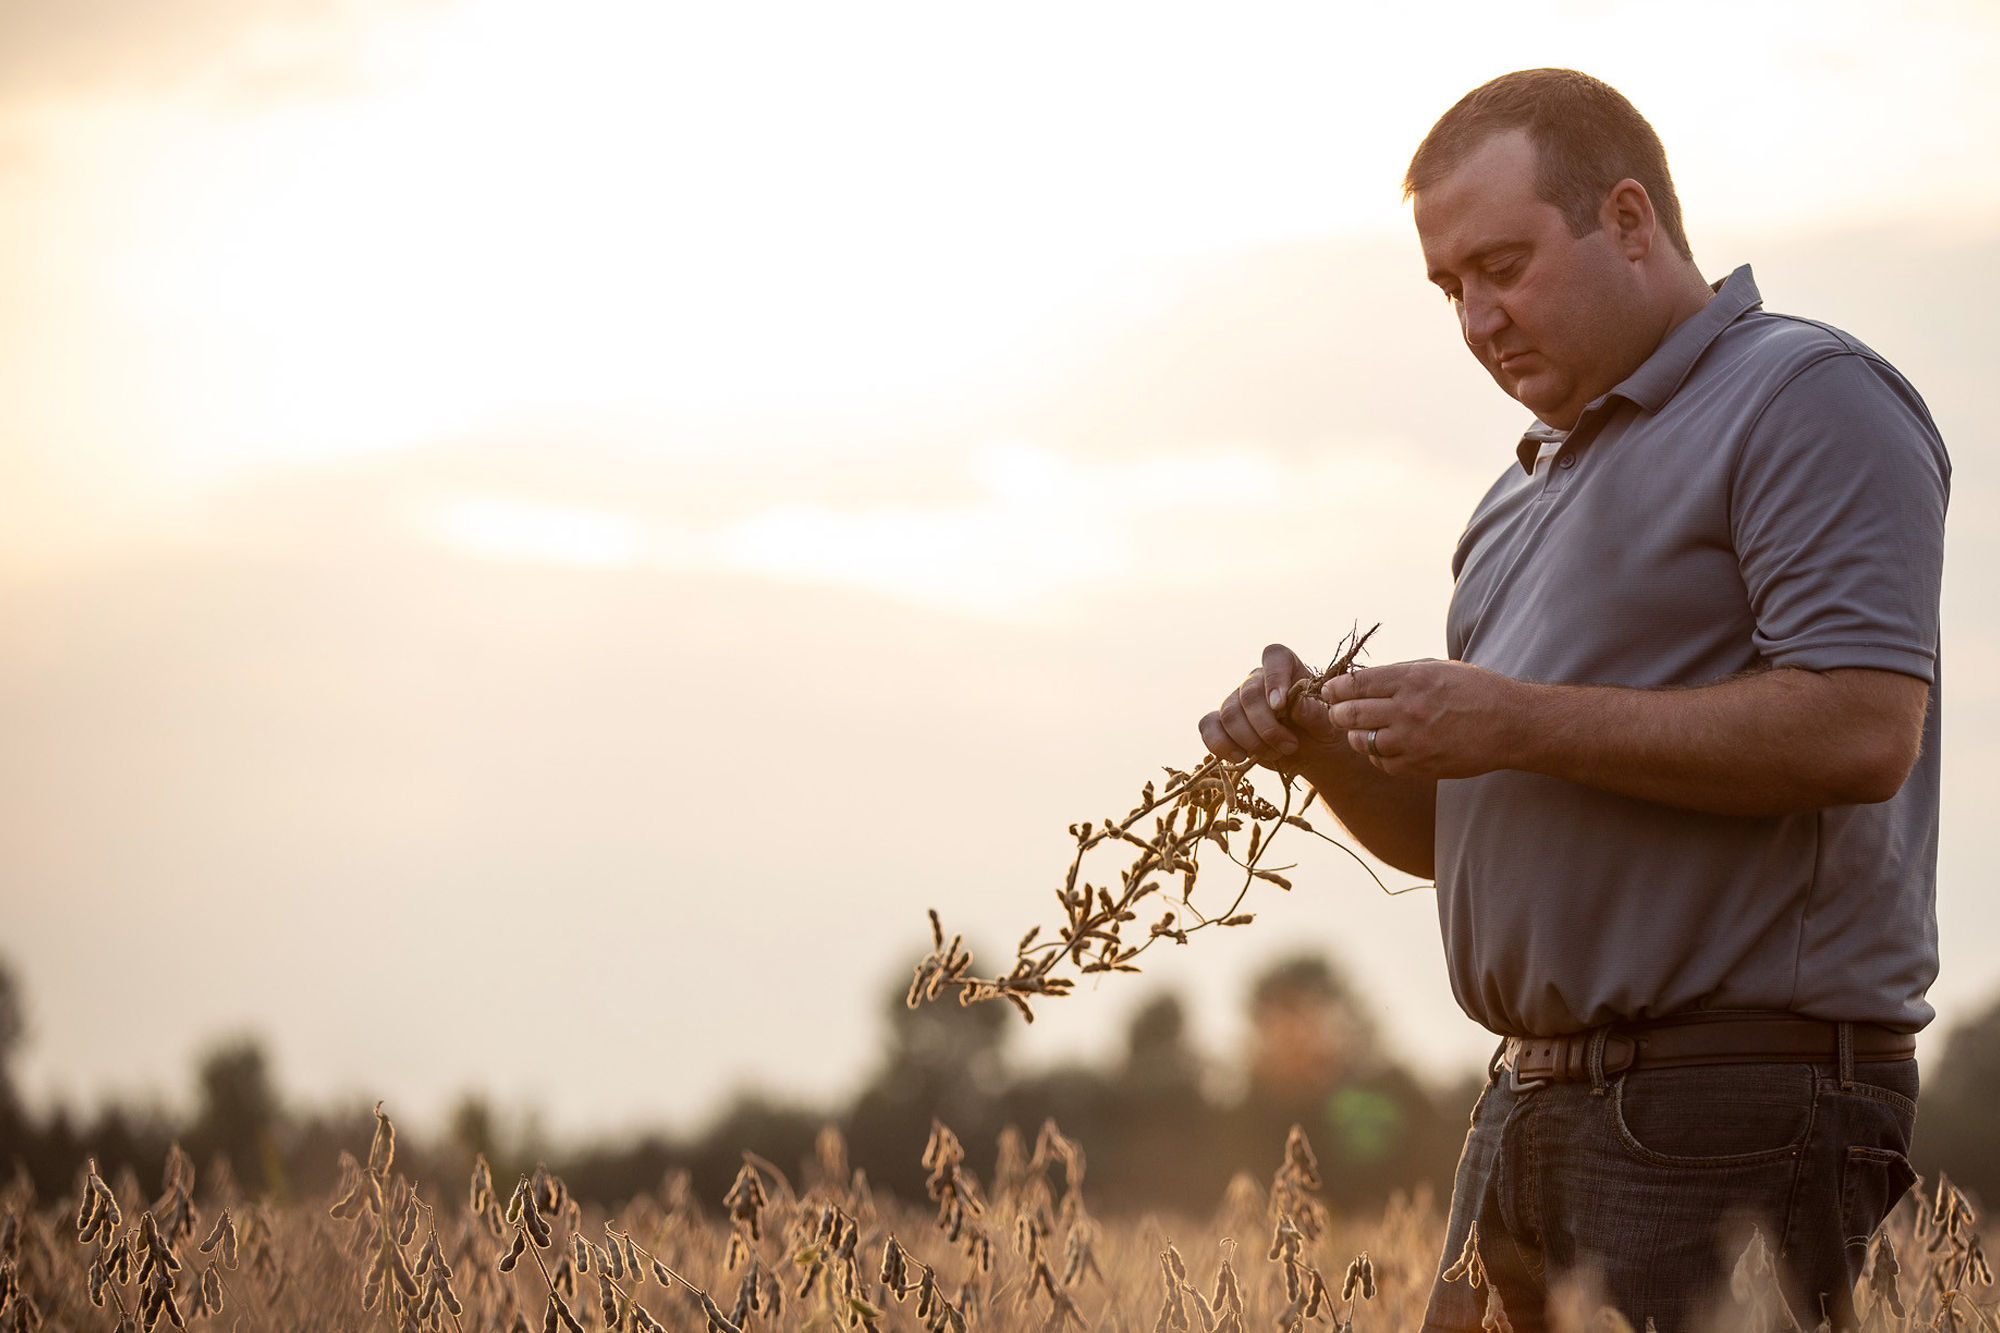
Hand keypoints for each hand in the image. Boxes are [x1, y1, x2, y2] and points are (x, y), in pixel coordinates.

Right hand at [1198, 644, 1344, 769]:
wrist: (1311, 752)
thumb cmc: (1320, 730)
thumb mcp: (1327, 723)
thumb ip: (1315, 713)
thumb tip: (1297, 704)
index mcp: (1287, 667)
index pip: (1274, 657)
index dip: (1274, 678)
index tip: (1280, 706)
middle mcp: (1257, 679)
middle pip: (1249, 694)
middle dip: (1267, 727)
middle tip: (1290, 746)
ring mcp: (1236, 700)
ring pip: (1229, 714)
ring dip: (1251, 741)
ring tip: (1275, 754)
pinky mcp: (1222, 722)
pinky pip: (1208, 726)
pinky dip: (1220, 745)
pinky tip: (1241, 758)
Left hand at [1322, 659, 1526, 777]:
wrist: (1510, 723)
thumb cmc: (1473, 690)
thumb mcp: (1435, 668)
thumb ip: (1397, 674)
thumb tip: (1358, 681)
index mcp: (1410, 680)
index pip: (1354, 685)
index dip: (1334, 689)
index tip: (1329, 691)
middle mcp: (1407, 710)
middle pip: (1350, 714)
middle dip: (1338, 713)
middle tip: (1338, 712)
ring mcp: (1413, 741)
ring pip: (1362, 742)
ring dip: (1356, 735)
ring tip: (1362, 729)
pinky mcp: (1420, 766)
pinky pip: (1382, 763)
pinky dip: (1377, 755)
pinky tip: (1386, 745)